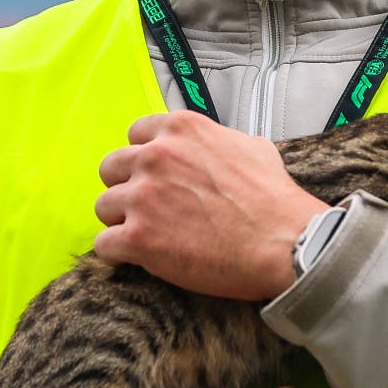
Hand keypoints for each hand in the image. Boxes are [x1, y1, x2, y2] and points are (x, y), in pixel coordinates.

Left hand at [94, 112, 327, 301]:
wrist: (284, 243)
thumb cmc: (274, 200)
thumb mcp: (251, 147)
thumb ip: (218, 142)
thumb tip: (217, 147)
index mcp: (181, 130)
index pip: (135, 134)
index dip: (143, 159)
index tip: (154, 177)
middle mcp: (155, 157)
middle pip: (111, 169)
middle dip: (126, 188)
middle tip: (148, 209)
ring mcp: (143, 197)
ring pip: (103, 207)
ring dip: (122, 222)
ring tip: (148, 237)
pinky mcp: (138, 238)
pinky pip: (104, 244)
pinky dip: (119, 253)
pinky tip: (141, 258)